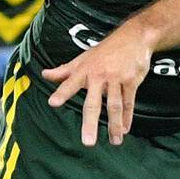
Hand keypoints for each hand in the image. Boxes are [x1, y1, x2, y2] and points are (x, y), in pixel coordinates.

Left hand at [43, 21, 153, 145]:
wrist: (134, 37)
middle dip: (90, 123)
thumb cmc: (106, 49)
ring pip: (114, 105)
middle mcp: (99, 75)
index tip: (53, 103)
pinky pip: (128, 102)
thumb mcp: (83, 58)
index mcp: (85, 70)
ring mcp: (116, 79)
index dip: (62, 93)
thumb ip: (64, 71)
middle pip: (94, 102)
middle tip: (88, 141)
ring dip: (114, 125)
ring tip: (114, 141)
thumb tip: (45, 75)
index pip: (70, 83)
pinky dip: (127, 117)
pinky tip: (125, 129)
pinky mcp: (131, 81)